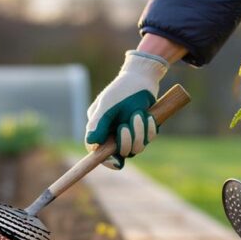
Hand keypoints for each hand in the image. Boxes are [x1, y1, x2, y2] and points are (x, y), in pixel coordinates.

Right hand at [84, 50, 168, 168]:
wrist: (141, 78)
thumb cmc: (121, 89)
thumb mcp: (107, 105)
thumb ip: (98, 124)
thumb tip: (91, 143)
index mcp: (99, 129)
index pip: (99, 152)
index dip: (107, 160)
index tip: (116, 162)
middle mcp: (113, 134)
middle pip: (120, 152)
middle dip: (126, 141)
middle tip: (126, 125)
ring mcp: (129, 133)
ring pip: (136, 148)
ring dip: (140, 132)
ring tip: (139, 114)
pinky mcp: (143, 131)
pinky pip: (148, 138)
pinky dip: (149, 127)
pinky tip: (148, 114)